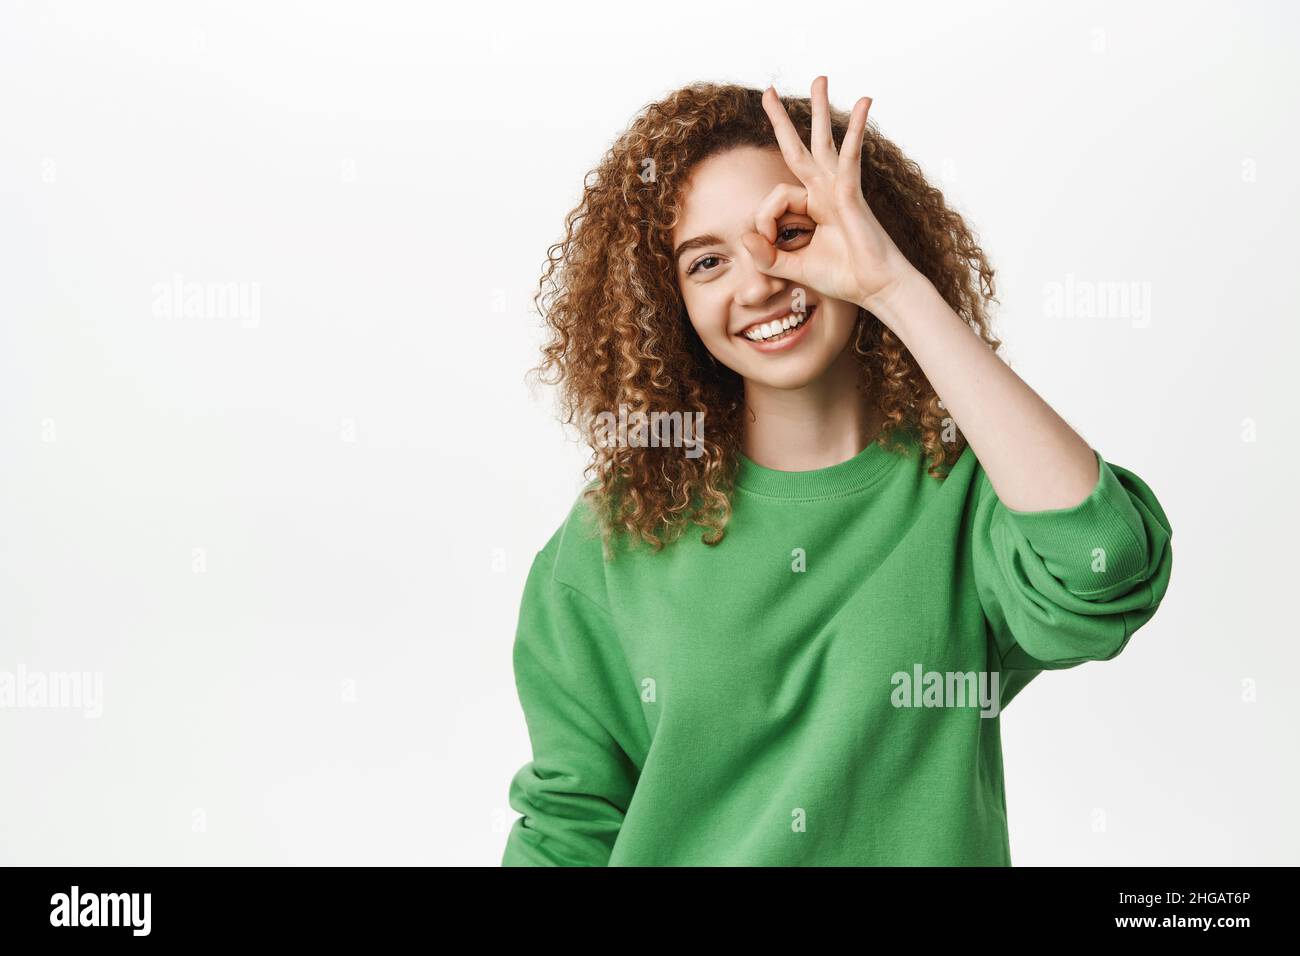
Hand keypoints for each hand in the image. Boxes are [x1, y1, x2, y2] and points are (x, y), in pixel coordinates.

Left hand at [742, 77, 919, 316]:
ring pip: (823, 141)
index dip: (764, 220)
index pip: (775, 196)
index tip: (768, 243)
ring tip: (819, 78)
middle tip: (768, 91)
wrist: (875, 288)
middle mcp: (824, 191)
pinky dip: (856, 129)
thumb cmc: (841, 277)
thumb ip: (765, 256)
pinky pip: (850, 156)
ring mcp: (838, 188)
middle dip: (782, 120)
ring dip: (819, 108)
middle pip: (799, 148)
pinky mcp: (851, 192)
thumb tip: (744, 235)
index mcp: (811, 207)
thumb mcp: (792, 268)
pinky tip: (864, 103)